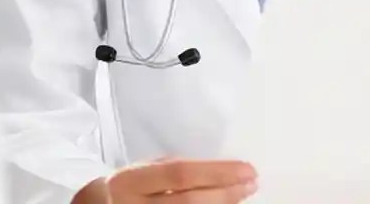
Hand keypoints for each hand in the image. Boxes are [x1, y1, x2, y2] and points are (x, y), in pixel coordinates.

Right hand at [75, 159, 258, 203]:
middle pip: (188, 203)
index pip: (178, 174)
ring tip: (242, 197)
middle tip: (252, 184)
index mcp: (130, 181)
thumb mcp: (134, 174)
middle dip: (225, 193)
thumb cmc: (117, 192)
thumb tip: (210, 169)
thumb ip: (163, 171)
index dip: (215, 173)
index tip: (246, 169)